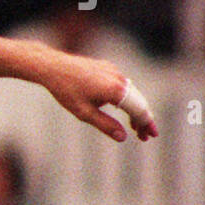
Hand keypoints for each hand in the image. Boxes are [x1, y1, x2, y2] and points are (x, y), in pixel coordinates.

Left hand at [41, 52, 158, 141]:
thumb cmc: (66, 91)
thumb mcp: (84, 113)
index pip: (139, 110)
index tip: (151, 136)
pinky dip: (126, 97)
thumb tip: (123, 137)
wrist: (53, 67)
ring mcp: (115, 71)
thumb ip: (105, 125)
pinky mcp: (108, 67)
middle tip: (144, 136)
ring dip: (134, 109)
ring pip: (132, 93)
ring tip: (133, 126)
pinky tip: (121, 107)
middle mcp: (120, 79)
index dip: (147, 124)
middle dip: (143, 120)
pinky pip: (123, 84)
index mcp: (116, 91)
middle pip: (139, 102)